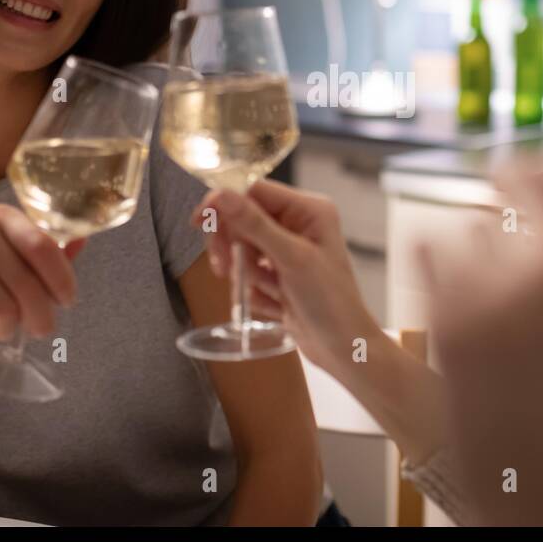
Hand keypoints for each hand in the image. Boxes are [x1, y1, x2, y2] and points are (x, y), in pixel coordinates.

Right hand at [0, 204, 85, 340]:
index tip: (68, 301)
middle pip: (24, 282)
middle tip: (43, 330)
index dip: (61, 278)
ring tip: (5, 327)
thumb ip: (45, 251)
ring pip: (2, 305)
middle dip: (41, 314)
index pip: (42, 245)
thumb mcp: (10, 256)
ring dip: (10, 327)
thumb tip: (83, 239)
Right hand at [191, 180, 378, 369]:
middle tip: (224, 267)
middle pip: (244, 220)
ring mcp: (288, 251)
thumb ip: (254, 225)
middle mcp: (299, 225)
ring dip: (247, 273)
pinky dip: (255, 291)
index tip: (199, 221)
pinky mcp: (279, 275)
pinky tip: (277, 306)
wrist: (343, 350)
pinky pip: (249, 273)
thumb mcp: (291, 259)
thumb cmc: (330, 302)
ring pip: (242, 249)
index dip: (225, 204)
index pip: (254, 192)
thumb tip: (220, 195)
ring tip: (270, 291)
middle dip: (234, 247)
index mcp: (309, 210)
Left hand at [419, 151, 542, 524]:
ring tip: (501, 295)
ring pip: (476, 219)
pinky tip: (466, 302)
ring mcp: (495, 281)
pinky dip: (443, 266)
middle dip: (517, 191)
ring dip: (484, 243)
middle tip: (518, 217)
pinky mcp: (444, 307)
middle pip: (521, 174)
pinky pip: (433, 245)